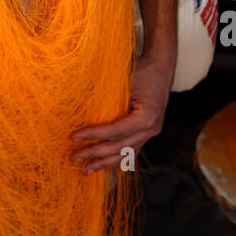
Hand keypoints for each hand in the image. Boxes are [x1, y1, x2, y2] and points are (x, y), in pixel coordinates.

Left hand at [69, 54, 174, 173]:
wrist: (161, 65)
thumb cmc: (141, 70)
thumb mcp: (123, 81)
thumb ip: (107, 99)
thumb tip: (80, 109)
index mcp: (147, 118)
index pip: (115, 132)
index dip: (93, 135)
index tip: (74, 137)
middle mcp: (151, 129)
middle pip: (119, 148)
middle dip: (95, 154)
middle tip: (74, 157)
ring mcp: (152, 132)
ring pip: (126, 154)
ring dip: (105, 162)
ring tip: (86, 170)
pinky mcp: (148, 132)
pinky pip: (131, 149)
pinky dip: (116, 157)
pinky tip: (104, 163)